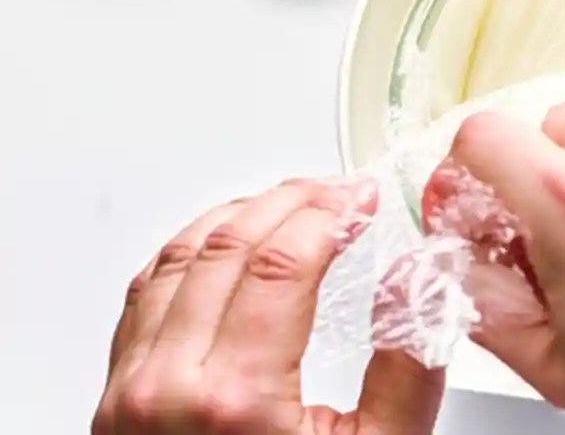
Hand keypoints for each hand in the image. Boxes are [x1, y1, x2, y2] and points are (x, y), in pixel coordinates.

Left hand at [93, 179, 445, 434]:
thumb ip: (408, 373)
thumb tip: (422, 290)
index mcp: (237, 399)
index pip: (281, 259)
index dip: (329, 211)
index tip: (362, 198)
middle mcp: (169, 386)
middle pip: (227, 244)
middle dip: (290, 201)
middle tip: (335, 193)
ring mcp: (131, 390)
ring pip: (177, 257)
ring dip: (237, 214)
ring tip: (286, 204)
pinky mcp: (114, 397)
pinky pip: (144, 292)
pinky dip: (188, 249)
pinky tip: (221, 241)